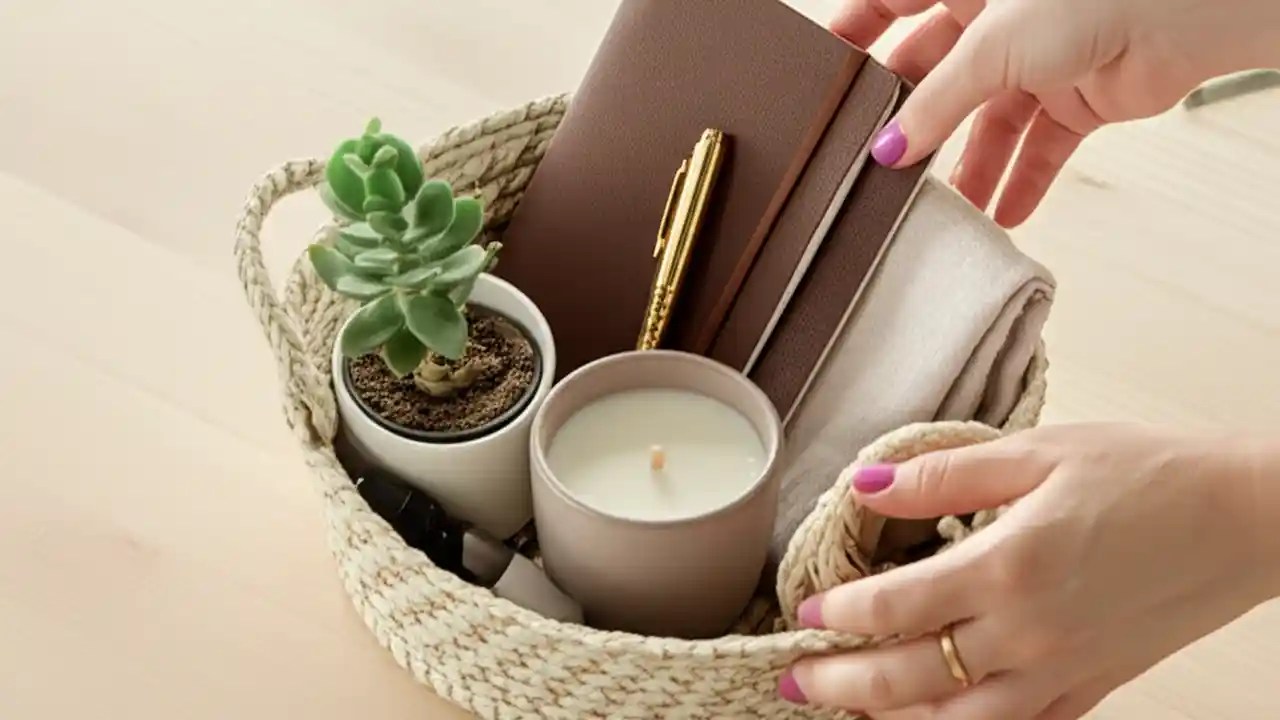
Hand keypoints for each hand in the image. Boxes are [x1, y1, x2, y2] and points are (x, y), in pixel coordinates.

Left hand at [779, 423, 1279, 718]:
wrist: (1245, 517)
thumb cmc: (1146, 475)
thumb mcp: (1037, 453)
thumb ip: (944, 476)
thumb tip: (865, 486)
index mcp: (1007, 568)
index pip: (895, 607)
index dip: (841, 614)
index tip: (808, 612)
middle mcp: (1028, 632)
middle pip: (911, 677)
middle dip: (844, 683)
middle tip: (798, 681)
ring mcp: (1061, 669)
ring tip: (851, 711)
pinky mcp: (1093, 686)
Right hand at [831, 0, 1279, 226]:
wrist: (1178, 14)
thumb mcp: (985, 51)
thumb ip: (932, 106)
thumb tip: (887, 152)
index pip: (890, 6)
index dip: (856, 36)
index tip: (829, 79)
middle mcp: (993, 23)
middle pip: (933, 80)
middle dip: (911, 125)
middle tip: (881, 168)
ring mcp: (1034, 62)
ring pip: (985, 126)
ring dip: (968, 170)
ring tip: (945, 213)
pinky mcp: (1073, 100)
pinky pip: (1037, 148)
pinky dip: (1022, 182)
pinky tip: (1003, 216)